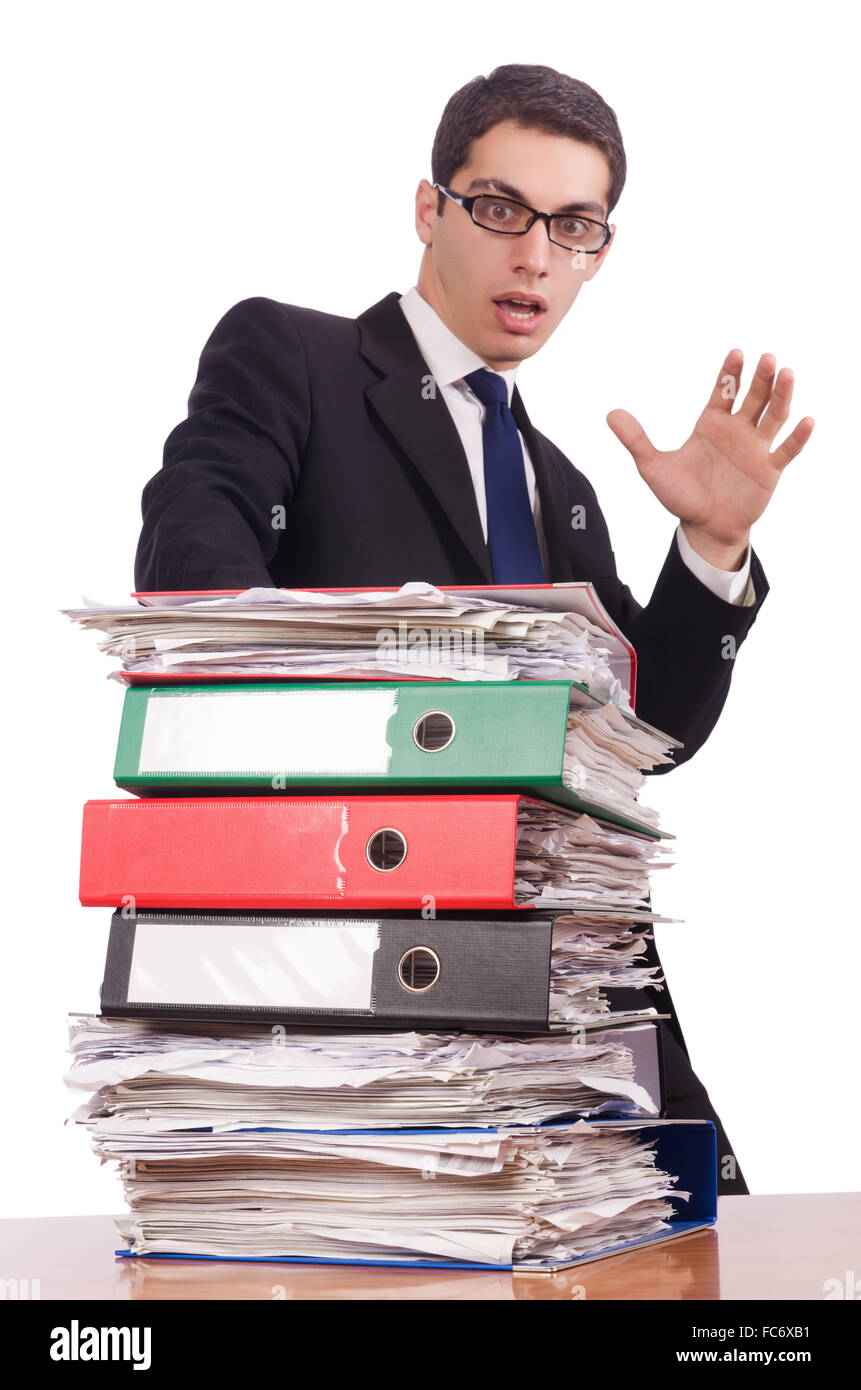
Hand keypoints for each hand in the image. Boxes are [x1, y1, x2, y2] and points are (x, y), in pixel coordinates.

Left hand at [606, 350, 814, 568]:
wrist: (703, 528)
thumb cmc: (681, 495)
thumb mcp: (653, 467)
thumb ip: (636, 440)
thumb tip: (610, 414)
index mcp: (712, 423)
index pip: (724, 390)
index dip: (731, 372)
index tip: (737, 353)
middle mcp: (737, 430)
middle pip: (754, 397)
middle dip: (761, 378)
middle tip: (767, 358)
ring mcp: (756, 448)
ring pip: (774, 416)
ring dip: (781, 395)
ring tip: (786, 374)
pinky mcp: (769, 470)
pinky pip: (787, 450)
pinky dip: (797, 437)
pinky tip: (807, 421)